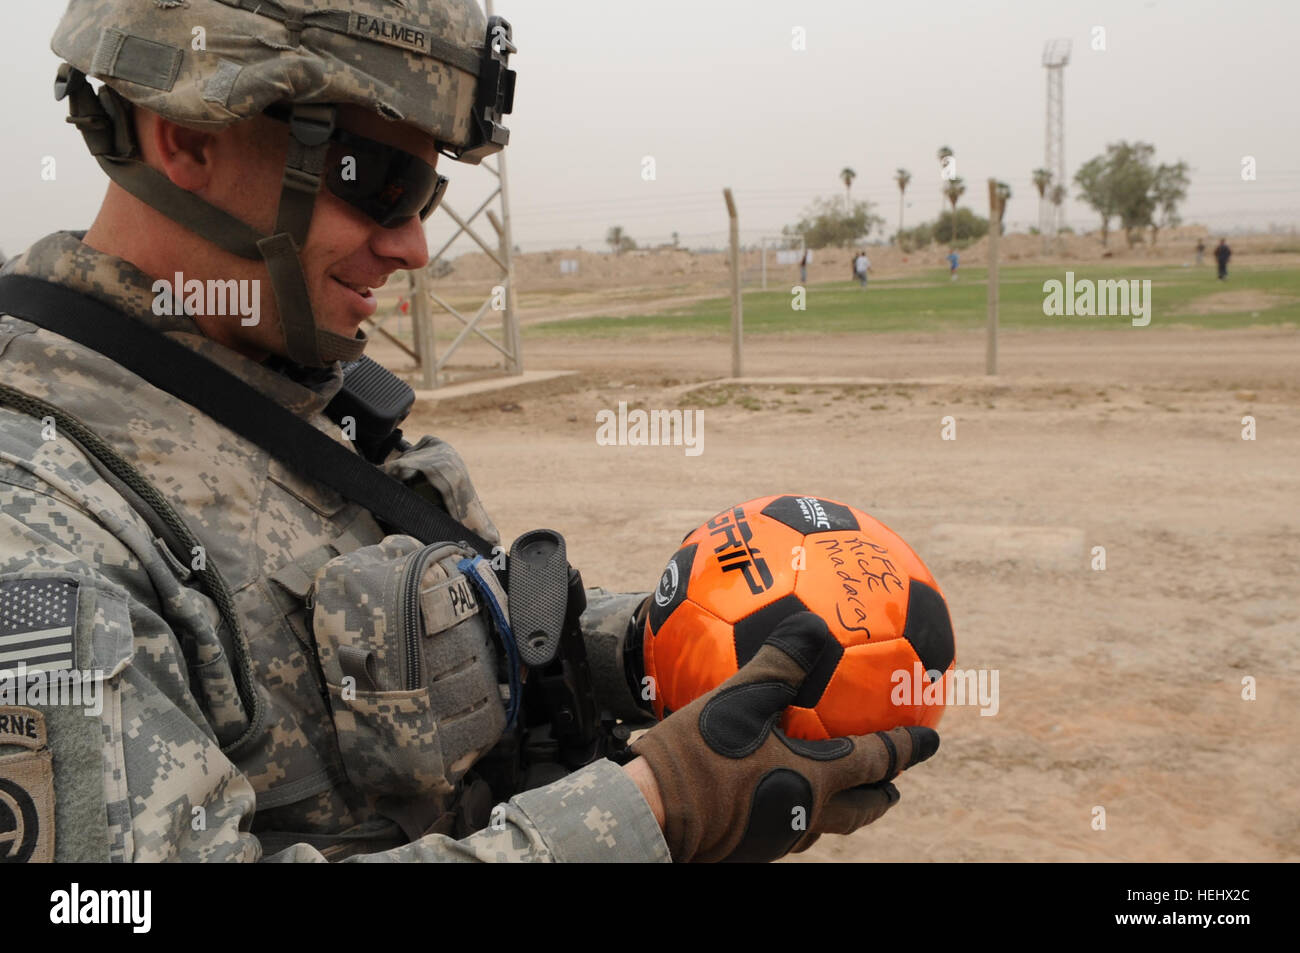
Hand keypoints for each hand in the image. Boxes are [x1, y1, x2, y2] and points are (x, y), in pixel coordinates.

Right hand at [629, 611, 938, 862]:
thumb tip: (814, 625)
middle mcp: (803, 814)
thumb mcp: (741, 699)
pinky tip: (774, 790)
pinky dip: (797, 807)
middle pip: (858, 810)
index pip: (877, 762)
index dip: (907, 749)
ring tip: (842, 791)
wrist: (652, 813)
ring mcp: (775, 835)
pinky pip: (785, 825)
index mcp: (815, 780)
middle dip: (882, 795)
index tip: (933, 740)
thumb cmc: (700, 754)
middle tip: (897, 785)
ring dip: (842, 807)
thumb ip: (780, 663)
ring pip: (823, 824)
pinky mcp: (746, 844)